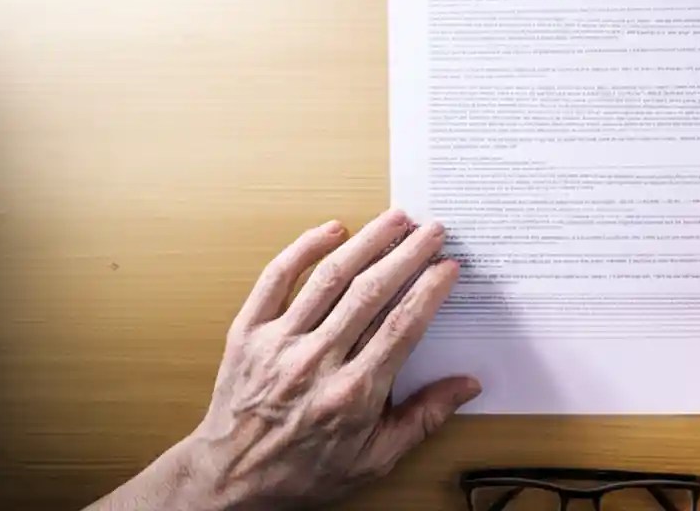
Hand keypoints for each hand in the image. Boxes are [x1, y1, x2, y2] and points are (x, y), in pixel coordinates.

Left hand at [87, 210, 478, 510]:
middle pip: (371, 293)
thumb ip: (424, 419)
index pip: (401, 326)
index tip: (448, 266)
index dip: (430, 290)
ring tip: (395, 219)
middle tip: (432, 230)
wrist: (230, 480)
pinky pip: (276, 279)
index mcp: (353, 393)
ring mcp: (280, 343)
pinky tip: (332, 230)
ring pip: (330, 278)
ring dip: (367, 242)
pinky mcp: (249, 332)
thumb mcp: (374, 459)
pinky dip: (304, 249)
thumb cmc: (304, 472)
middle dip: (408, 255)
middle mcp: (317, 362)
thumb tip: (468, 385)